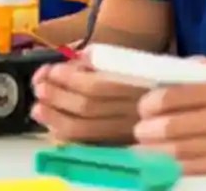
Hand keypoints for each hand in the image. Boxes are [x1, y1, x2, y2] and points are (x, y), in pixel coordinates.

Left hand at [30, 58, 144, 143]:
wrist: (168, 102)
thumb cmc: (141, 74)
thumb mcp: (125, 58)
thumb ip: (97, 58)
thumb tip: (69, 62)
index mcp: (135, 84)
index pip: (95, 85)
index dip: (68, 78)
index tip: (51, 70)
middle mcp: (133, 111)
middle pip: (87, 108)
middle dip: (57, 97)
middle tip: (39, 88)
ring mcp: (127, 132)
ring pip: (85, 131)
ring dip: (55, 119)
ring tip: (37, 108)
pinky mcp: (120, 147)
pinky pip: (88, 146)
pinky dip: (66, 137)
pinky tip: (52, 128)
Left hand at [134, 59, 205, 174]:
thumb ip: (203, 69)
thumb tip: (168, 72)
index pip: (172, 96)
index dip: (150, 104)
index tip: (143, 107)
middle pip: (171, 125)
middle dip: (147, 129)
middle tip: (139, 129)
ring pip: (180, 149)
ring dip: (155, 150)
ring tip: (142, 148)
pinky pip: (198, 167)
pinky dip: (176, 166)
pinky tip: (163, 164)